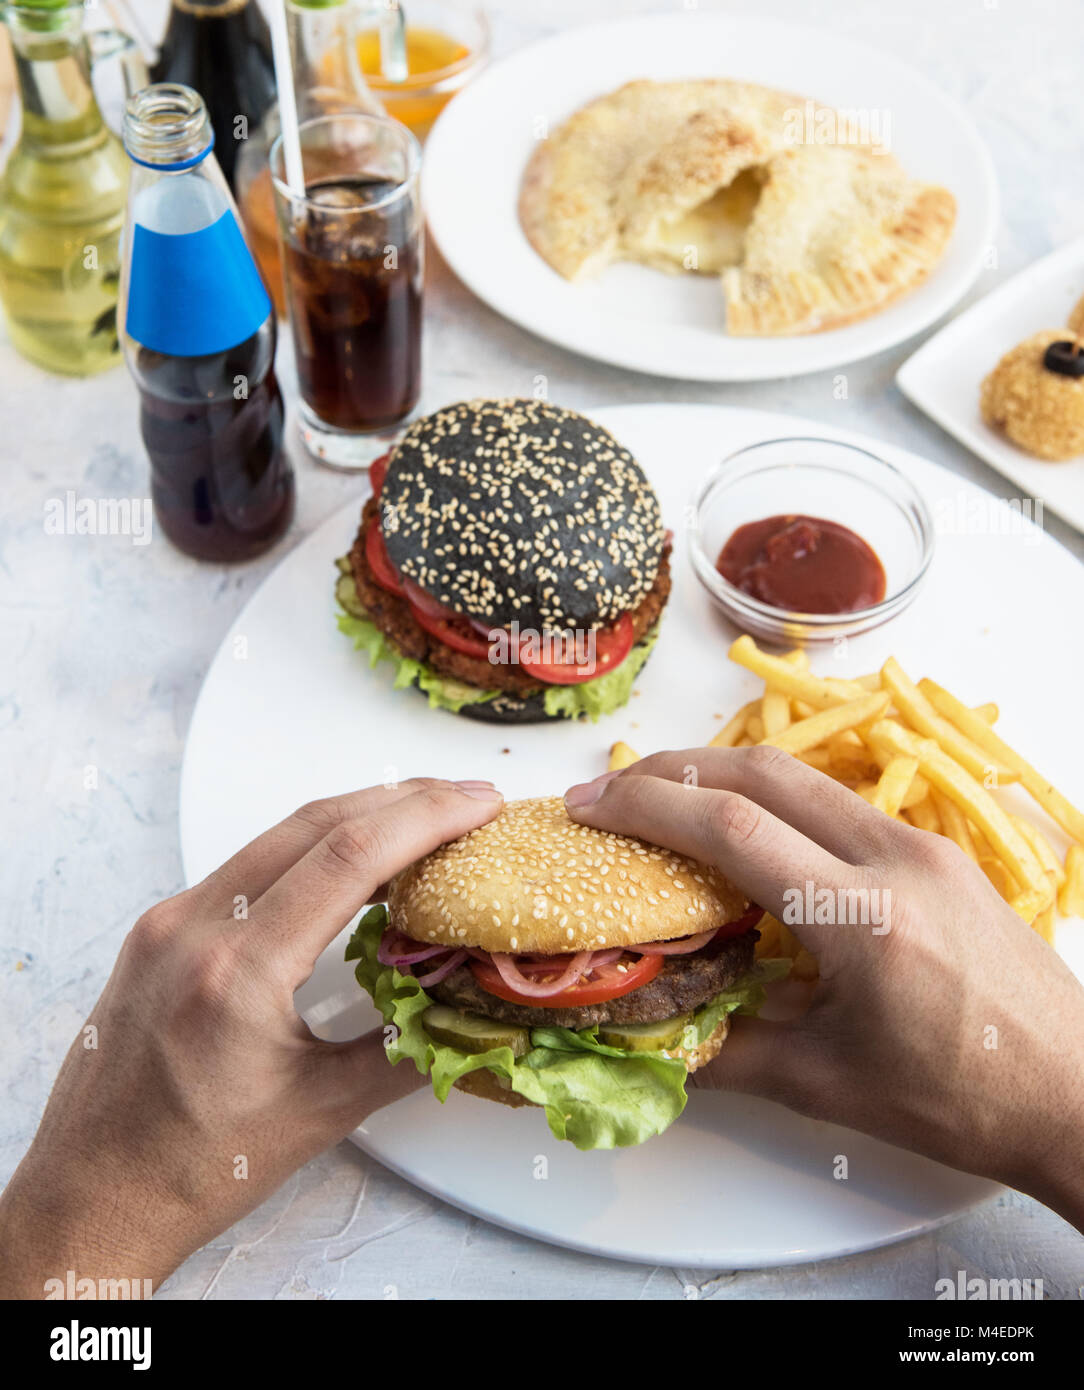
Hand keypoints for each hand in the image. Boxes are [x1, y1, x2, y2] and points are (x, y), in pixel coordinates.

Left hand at [0, 778, 503, 1297]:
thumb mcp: (323, 1110)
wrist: (94, 1194)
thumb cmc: (192, 1166)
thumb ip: (409, 1050)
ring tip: (426, 818)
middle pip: (316, 823)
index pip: (348, 855)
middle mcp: (193, 926)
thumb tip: (476, 1011)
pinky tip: (353, 859)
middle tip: (470, 798)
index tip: (480, 804)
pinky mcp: (160, 928)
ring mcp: (169, 920)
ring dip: (359, 815)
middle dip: (404, 799)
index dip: (427, 817)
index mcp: (237, 970)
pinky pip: (248, 863)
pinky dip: (312, 848)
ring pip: (280, 834)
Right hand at [565, 748, 1083, 1230]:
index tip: (588, 804)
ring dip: (724, 777)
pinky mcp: (939, 854)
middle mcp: (894, 858)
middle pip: (763, 774)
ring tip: (664, 801)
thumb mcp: (826, 1084)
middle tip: (612, 791)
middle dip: (674, 770)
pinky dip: (776, 803)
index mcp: (861, 917)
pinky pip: (839, 805)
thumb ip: (727, 1049)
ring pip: (804, 779)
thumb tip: (649, 1030)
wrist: (1077, 1092)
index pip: (732, 827)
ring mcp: (923, 847)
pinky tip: (749, 837)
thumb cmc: (959, 1100)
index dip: (647, 805)